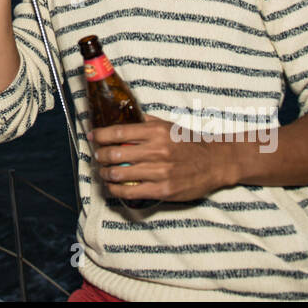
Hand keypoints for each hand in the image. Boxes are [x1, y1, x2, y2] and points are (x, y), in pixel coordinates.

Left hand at [90, 117, 237, 201]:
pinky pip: (131, 191)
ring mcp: (160, 171)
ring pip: (120, 173)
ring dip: (105, 174)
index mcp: (156, 131)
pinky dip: (116, 190)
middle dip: (100, 156)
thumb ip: (146, 122)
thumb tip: (123, 115)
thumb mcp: (168, 126)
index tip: (91, 136)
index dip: (100, 135)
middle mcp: (157, 150)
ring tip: (102, 172)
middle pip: (115, 153)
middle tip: (96, 157)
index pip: (119, 132)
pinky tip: (113, 187)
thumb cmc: (189, 143)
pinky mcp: (163, 189)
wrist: (216, 162)